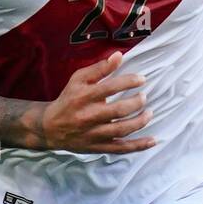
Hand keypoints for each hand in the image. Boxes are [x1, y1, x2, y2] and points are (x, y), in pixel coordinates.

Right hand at [38, 51, 155, 153]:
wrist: (50, 128)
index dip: (129, 82)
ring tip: (149, 113)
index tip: (142, 79)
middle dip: (135, 103)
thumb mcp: (78, 79)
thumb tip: (119, 55)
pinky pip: (121, 148)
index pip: (109, 88)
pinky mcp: (98, 147)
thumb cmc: (68, 100)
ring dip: (139, 122)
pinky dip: (138, 145)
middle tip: (144, 97)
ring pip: (121, 130)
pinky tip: (152, 141)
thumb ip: (99, 68)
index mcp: (84, 97)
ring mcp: (94, 134)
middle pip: (118, 110)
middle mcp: (89, 116)